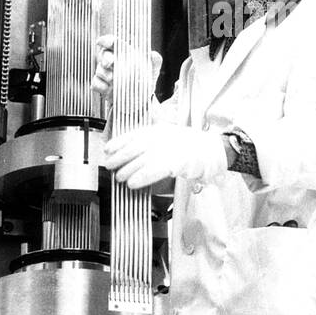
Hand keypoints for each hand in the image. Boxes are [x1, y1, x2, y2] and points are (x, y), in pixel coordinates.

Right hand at [93, 35, 161, 97]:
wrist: (141, 99)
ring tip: (114, 80)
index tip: (102, 42)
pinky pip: (95, 83)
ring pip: (99, 70)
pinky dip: (101, 86)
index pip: (112, 42)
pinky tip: (109, 89)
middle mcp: (112, 61)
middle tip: (109, 64)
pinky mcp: (101, 86)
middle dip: (105, 58)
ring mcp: (105, 74)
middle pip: (103, 55)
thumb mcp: (153, 69)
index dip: (106, 40)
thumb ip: (155, 61)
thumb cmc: (145, 78)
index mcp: (123, 52)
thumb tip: (153, 55)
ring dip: (105, 74)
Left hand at [103, 124, 226, 190]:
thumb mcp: (166, 134)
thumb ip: (149, 139)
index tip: (107, 150)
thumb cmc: (186, 144)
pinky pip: (150, 172)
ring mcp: (164, 151)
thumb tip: (126, 149)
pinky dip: (139, 178)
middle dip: (117, 159)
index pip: (130, 135)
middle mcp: (158, 139)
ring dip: (126, 171)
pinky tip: (132, 184)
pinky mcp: (171, 164)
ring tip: (120, 178)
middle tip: (110, 167)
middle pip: (131, 150)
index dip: (116, 143)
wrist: (208, 149)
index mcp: (156, 130)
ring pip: (137, 162)